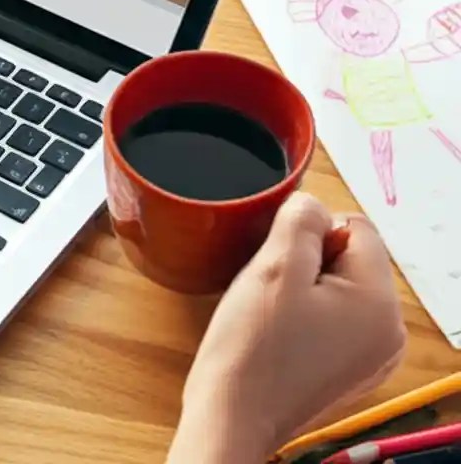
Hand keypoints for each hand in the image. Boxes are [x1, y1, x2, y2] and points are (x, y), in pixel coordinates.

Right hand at [167, 193, 405, 463]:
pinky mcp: (348, 369)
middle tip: (270, 290)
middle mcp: (388, 330)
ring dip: (303, 288)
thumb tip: (310, 204)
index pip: (355, 227)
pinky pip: (332, 319)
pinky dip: (305, 316)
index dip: (309, 232)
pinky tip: (278, 334)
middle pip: (350, 258)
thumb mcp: (273, 267)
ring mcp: (370, 355)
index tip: (277, 263)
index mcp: (380, 302)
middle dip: (307, 262)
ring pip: (338, 288)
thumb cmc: (250, 347)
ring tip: (270, 313)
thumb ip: (299, 219)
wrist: (231, 416)